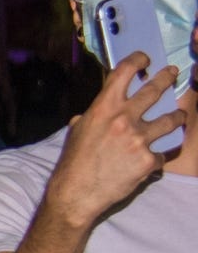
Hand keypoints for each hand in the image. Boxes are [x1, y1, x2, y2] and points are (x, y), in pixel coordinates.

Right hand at [47, 52, 188, 227]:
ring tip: (179, 115)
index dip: (137, 60)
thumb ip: (91, 117)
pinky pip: (163, 153)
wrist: (77, 193)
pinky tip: (156, 157)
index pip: (124, 72)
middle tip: (173, 73)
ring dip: (177, 116)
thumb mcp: (77, 131)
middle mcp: (124, 119)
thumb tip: (94, 113)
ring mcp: (140, 139)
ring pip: (171, 120)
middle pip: (155, 90)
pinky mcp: (149, 160)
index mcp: (103, 107)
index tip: (145, 59)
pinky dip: (160, 155)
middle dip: (167, 78)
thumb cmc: (73, 161)